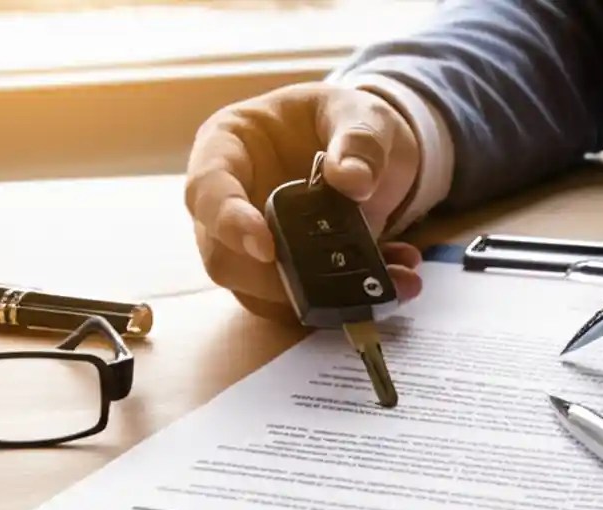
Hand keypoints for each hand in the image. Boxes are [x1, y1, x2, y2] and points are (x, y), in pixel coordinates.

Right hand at [185, 82, 423, 319]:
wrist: (370, 151)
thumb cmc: (343, 119)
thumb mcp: (360, 112)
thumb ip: (360, 140)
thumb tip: (351, 180)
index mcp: (227, 146)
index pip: (206, 189)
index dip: (228, 222)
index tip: (265, 247)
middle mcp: (228, 202)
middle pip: (223, 258)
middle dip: (278, 279)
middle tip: (338, 274)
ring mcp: (251, 245)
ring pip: (261, 293)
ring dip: (323, 297)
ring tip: (393, 275)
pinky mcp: (283, 274)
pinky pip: (302, 303)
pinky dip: (349, 299)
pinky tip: (396, 278)